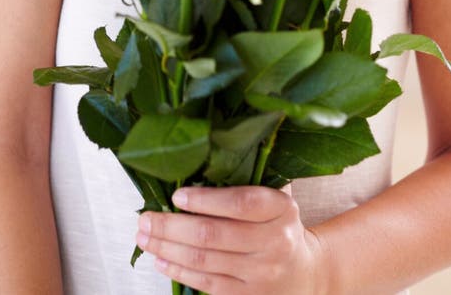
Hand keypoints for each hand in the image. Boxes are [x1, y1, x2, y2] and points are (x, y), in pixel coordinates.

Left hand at [136, 185, 323, 293]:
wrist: (305, 273)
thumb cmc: (279, 227)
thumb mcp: (275, 200)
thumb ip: (245, 183)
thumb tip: (194, 167)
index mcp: (281, 209)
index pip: (240, 203)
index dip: (205, 200)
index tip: (176, 196)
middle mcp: (274, 242)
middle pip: (213, 234)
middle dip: (171, 226)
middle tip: (145, 218)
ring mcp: (261, 274)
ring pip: (204, 260)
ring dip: (167, 248)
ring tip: (144, 237)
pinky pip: (206, 283)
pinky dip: (179, 271)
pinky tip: (161, 259)